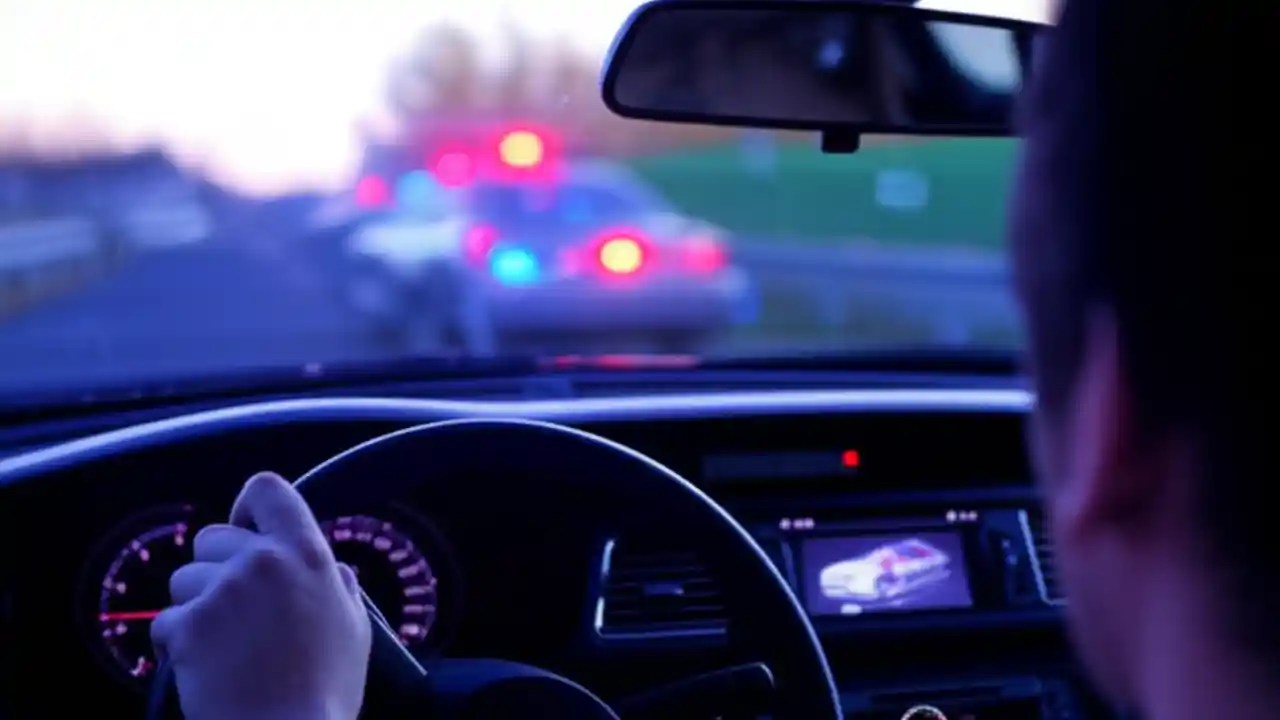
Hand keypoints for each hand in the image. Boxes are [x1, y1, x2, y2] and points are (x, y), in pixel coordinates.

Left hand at [152, 472, 371, 719]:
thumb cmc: (325, 688)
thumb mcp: (354, 625)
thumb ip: (337, 585)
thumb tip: (330, 569)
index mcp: (306, 553)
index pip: (267, 490)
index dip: (248, 508)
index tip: (246, 532)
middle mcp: (262, 561)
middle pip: (211, 538)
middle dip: (216, 570)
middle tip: (237, 612)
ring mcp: (222, 591)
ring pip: (184, 580)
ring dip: (196, 608)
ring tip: (223, 646)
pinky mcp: (188, 625)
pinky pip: (167, 622)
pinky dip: (179, 645)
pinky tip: (206, 668)